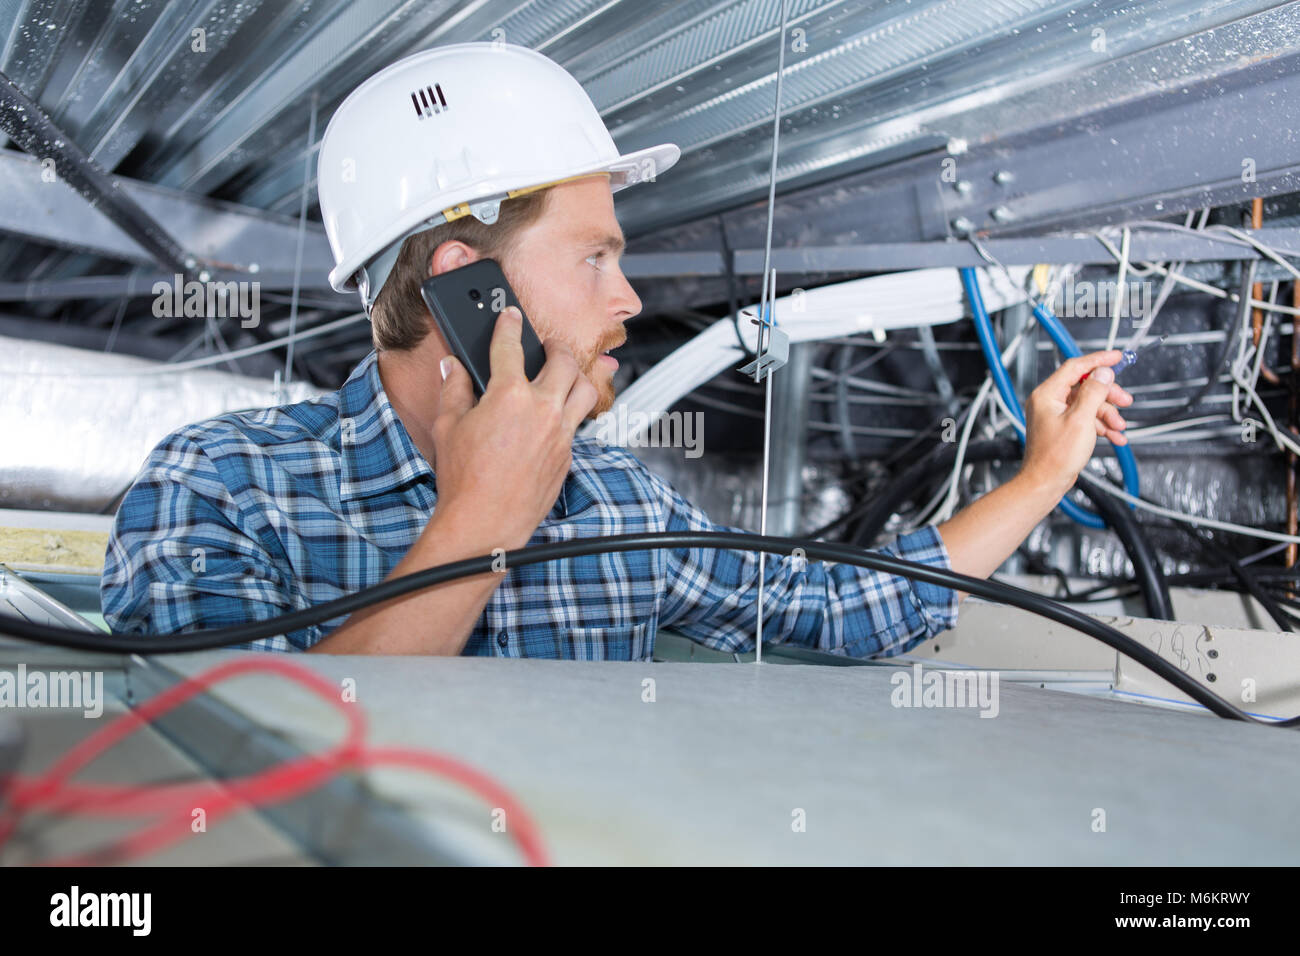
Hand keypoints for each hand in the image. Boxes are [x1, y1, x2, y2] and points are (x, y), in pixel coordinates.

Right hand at [431, 306, 597, 547]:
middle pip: (563, 360)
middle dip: (555, 346)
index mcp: (509, 395)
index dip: (509, 325)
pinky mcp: (567, 455)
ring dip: (576, 376)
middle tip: (547, 345)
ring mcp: (560, 433)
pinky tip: (558, 414)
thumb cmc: (464, 480)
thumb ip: (454, 389)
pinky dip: (570, 412)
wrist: (484, 523)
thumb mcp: (449, 426)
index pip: (510, 345)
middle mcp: (542, 409)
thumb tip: (454, 368)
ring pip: (585, 390)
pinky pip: (577, 423)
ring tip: (565, 374)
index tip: (510, 317)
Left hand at [1019, 350, 1133, 496]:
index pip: (1075, 367)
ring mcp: (1056, 415)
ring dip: (1107, 414)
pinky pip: (1086, 419)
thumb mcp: (1081, 419)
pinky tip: (1115, 436)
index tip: (1116, 357)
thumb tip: (1103, 373)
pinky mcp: (1063, 427)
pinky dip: (1102, 425)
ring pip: (1089, 404)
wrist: (1046, 482)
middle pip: (1085, 386)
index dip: (1098, 360)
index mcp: (1047, 394)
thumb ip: (1094, 392)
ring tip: (1119, 427)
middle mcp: (1049, 402)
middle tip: (1125, 400)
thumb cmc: (1055, 456)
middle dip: (1108, 394)